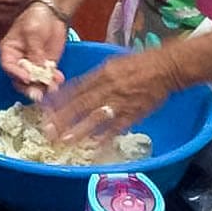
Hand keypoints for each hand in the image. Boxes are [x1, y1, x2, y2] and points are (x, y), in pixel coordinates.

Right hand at [0, 3, 69, 104]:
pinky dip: (53, 81)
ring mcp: (33, 65)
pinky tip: (59, 78)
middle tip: (38, 94)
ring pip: (34, 82)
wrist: (53, 14)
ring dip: (43, 86)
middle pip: (20, 80)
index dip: (16, 74)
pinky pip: (48, 78)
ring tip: (53, 86)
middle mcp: (18, 62)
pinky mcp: (46, 67)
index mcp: (9, 51)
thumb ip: (34, 52)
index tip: (27, 78)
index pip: (8, 66)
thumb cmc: (36, 18)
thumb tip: (36, 70)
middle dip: (29, 87)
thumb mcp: (32, 33)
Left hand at [44, 48, 182, 142]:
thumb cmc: (139, 63)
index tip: (46, 110)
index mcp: (101, 73)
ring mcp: (120, 102)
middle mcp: (107, 87)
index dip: (60, 100)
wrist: (165, 67)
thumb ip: (95, 77)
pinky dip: (105, 138)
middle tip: (49, 129)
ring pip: (95, 117)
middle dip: (63, 118)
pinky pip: (116, 128)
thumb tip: (78, 88)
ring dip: (79, 130)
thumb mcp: (111, 63)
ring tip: (65, 140)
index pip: (75, 88)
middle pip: (81, 104)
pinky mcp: (133, 114)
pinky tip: (94, 147)